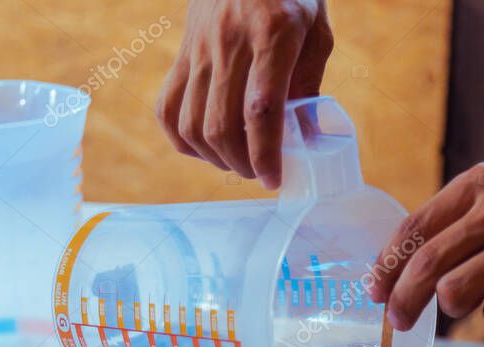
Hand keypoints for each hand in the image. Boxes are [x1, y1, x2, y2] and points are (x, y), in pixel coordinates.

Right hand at [156, 0, 333, 188]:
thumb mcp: (315, 30)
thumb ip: (310, 82)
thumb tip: (304, 136)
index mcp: (272, 34)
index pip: (261, 109)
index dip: (265, 153)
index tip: (274, 179)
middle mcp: (229, 43)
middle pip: (222, 125)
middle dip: (242, 163)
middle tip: (259, 173)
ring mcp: (199, 49)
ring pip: (192, 124)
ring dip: (214, 157)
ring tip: (236, 162)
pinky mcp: (182, 54)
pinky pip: (168, 108)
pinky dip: (182, 139)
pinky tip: (204, 146)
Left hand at [368, 162, 483, 330]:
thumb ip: (452, 224)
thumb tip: (395, 272)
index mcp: (478, 183)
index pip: (414, 228)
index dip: (387, 265)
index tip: (375, 291)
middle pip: (427, 265)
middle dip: (403, 301)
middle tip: (399, 322)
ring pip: (454, 293)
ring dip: (453, 307)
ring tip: (472, 299)